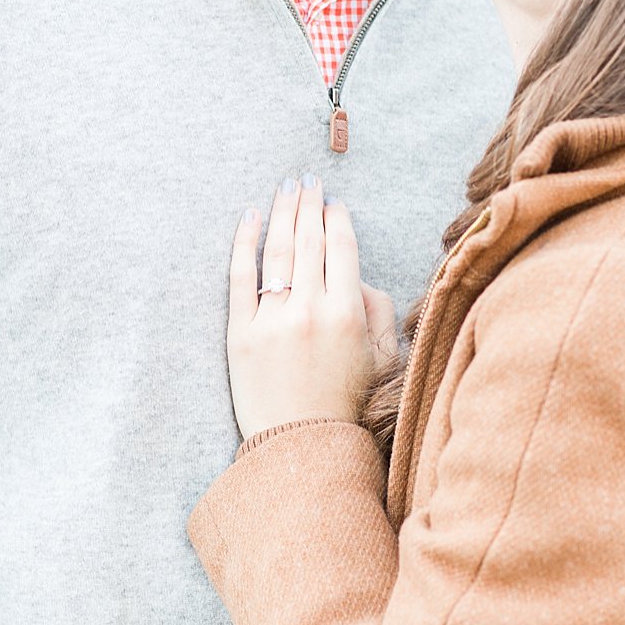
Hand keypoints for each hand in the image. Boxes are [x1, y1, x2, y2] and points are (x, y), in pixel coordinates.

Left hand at [226, 176, 392, 437]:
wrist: (300, 445)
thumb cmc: (347, 404)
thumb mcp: (384, 360)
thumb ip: (379, 312)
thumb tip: (359, 278)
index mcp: (348, 314)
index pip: (342, 249)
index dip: (337, 220)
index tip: (333, 202)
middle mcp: (310, 310)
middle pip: (309, 242)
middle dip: (308, 205)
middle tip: (307, 179)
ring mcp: (272, 320)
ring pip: (277, 251)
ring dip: (281, 213)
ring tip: (284, 188)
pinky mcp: (239, 332)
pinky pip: (240, 277)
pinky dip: (244, 243)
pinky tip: (249, 218)